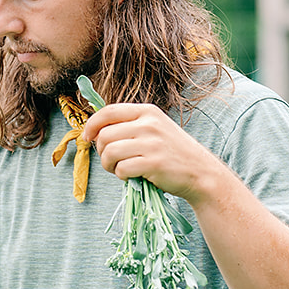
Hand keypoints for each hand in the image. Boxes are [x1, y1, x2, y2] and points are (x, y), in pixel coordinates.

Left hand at [82, 102, 225, 204]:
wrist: (201, 173)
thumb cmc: (172, 153)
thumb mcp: (155, 129)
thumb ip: (130, 126)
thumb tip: (95, 131)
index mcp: (148, 112)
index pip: (109, 111)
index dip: (92, 124)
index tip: (88, 137)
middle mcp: (149, 124)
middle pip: (105, 135)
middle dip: (101, 151)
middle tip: (111, 160)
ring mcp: (152, 143)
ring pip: (110, 152)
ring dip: (108, 164)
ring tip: (119, 169)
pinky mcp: (153, 163)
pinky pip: (121, 168)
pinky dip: (121, 175)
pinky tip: (132, 176)